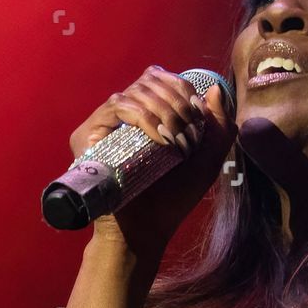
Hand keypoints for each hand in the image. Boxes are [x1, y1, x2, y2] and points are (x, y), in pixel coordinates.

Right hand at [69, 66, 235, 258]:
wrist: (146, 228)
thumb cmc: (174, 199)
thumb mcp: (207, 162)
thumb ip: (218, 127)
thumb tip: (216, 89)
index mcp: (148, 116)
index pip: (162, 78)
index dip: (182, 87)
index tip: (198, 112)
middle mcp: (124, 116)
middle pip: (150, 79)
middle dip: (177, 101)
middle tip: (188, 132)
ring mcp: (104, 124)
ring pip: (136, 91)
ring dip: (165, 111)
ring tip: (176, 142)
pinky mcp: (88, 135)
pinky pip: (118, 107)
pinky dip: (145, 118)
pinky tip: (160, 141)